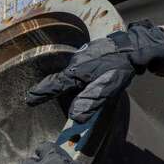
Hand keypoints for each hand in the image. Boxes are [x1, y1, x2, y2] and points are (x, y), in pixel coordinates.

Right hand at [26, 20, 163, 122]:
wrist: (134, 46)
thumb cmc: (119, 68)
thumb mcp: (106, 88)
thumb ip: (90, 102)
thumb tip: (74, 117)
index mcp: (76, 72)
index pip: (54, 86)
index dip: (41, 94)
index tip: (29, 100)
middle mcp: (76, 62)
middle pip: (61, 78)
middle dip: (52, 87)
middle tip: (41, 96)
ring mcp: (84, 55)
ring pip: (72, 72)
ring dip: (68, 81)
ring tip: (66, 90)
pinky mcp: (93, 52)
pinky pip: (80, 66)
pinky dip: (79, 74)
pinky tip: (87, 77)